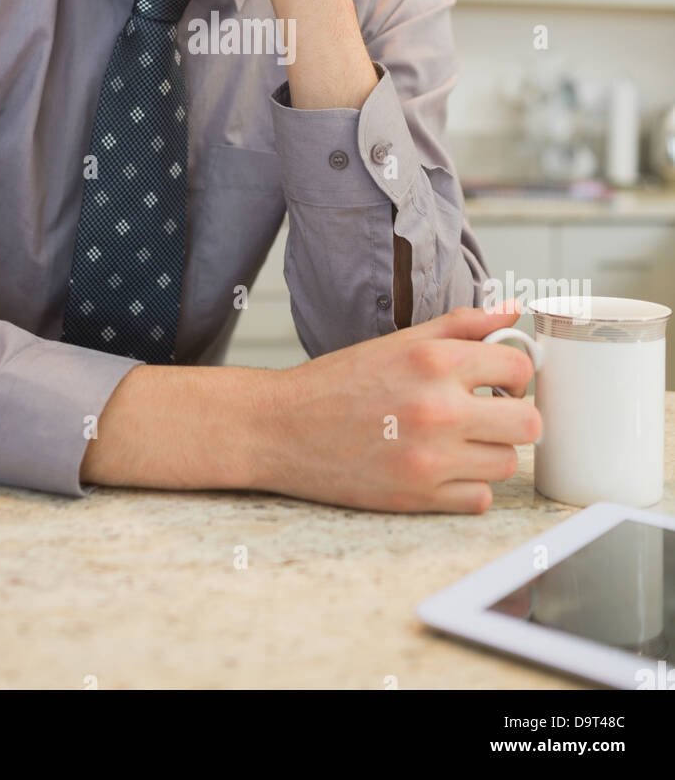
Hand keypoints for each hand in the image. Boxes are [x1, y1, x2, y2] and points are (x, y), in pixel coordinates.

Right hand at [259, 302, 541, 513]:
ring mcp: (431, 458)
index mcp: (436, 361)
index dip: (515, 376)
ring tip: (458, 441)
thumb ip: (462, 325)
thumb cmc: (338, 382)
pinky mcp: (418, 497)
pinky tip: (441, 468)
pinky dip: (467, 487)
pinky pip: (479, 499)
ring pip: (506, 463)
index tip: (498, 382)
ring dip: (489, 452)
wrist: (282, 428)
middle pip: (528, 423)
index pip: (520, 369)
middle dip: (512, 417)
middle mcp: (439, 408)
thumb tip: (511, 312)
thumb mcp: (399, 341)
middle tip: (487, 414)